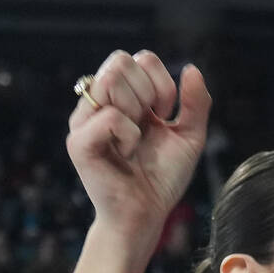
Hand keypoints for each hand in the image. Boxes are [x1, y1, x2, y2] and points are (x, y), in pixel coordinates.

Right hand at [66, 50, 210, 246]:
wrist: (146, 215)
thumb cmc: (162, 178)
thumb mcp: (189, 137)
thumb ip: (195, 103)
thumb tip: (192, 68)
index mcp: (122, 96)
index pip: (140, 58)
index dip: (162, 83)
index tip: (165, 115)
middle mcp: (99, 102)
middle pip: (120, 60)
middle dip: (148, 92)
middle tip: (150, 124)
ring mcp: (84, 119)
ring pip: (110, 79)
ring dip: (136, 109)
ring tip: (135, 139)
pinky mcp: (79, 141)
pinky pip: (110, 116)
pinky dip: (129, 135)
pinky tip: (127, 153)